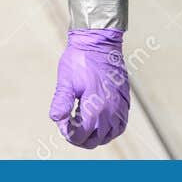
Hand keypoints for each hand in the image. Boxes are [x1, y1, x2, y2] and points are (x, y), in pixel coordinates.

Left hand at [49, 28, 128, 148]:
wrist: (99, 42)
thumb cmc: (80, 60)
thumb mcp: (66, 81)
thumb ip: (61, 103)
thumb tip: (56, 120)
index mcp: (95, 108)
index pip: (81, 135)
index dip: (68, 133)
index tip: (61, 123)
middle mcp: (111, 111)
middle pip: (96, 139)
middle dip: (80, 138)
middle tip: (69, 127)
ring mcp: (120, 107)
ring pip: (110, 135)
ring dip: (96, 136)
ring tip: (82, 125)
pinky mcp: (125, 102)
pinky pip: (120, 125)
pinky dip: (110, 130)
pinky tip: (99, 123)